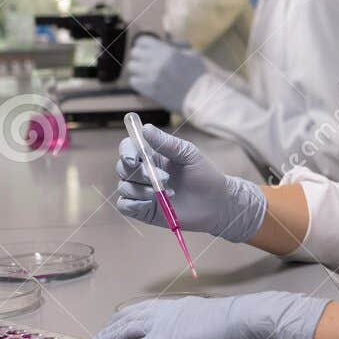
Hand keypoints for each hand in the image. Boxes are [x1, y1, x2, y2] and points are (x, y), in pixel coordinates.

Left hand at [96, 291, 328, 338]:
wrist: (241, 319)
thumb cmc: (237, 320)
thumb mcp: (215, 317)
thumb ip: (202, 323)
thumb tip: (205, 331)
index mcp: (178, 306)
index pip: (148, 308)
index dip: (132, 314)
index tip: (122, 319)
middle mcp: (164, 312)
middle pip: (131, 315)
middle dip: (115, 324)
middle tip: (103, 333)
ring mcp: (160, 326)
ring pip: (126, 329)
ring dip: (111, 337)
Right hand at [115, 121, 267, 240]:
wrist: (217, 204)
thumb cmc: (205, 175)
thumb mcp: (189, 155)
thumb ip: (167, 143)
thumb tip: (145, 128)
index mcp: (151, 155)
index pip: (128, 148)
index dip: (126, 152)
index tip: (134, 159)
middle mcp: (143, 172)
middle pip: (122, 168)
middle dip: (141, 174)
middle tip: (165, 179)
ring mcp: (141, 191)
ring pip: (124, 187)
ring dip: (143, 190)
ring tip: (168, 194)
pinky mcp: (142, 210)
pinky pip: (125, 206)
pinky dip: (135, 204)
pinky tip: (154, 204)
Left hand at [125, 36, 206, 111]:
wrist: (203, 98)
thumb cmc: (200, 76)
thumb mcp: (193, 55)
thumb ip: (178, 45)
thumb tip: (168, 37)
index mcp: (167, 52)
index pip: (142, 41)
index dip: (144, 45)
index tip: (148, 50)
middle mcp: (156, 62)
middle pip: (135, 53)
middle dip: (141, 56)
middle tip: (147, 62)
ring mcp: (151, 77)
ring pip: (132, 67)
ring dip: (139, 69)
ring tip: (148, 73)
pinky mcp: (150, 91)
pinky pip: (134, 82)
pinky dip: (139, 82)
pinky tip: (147, 83)